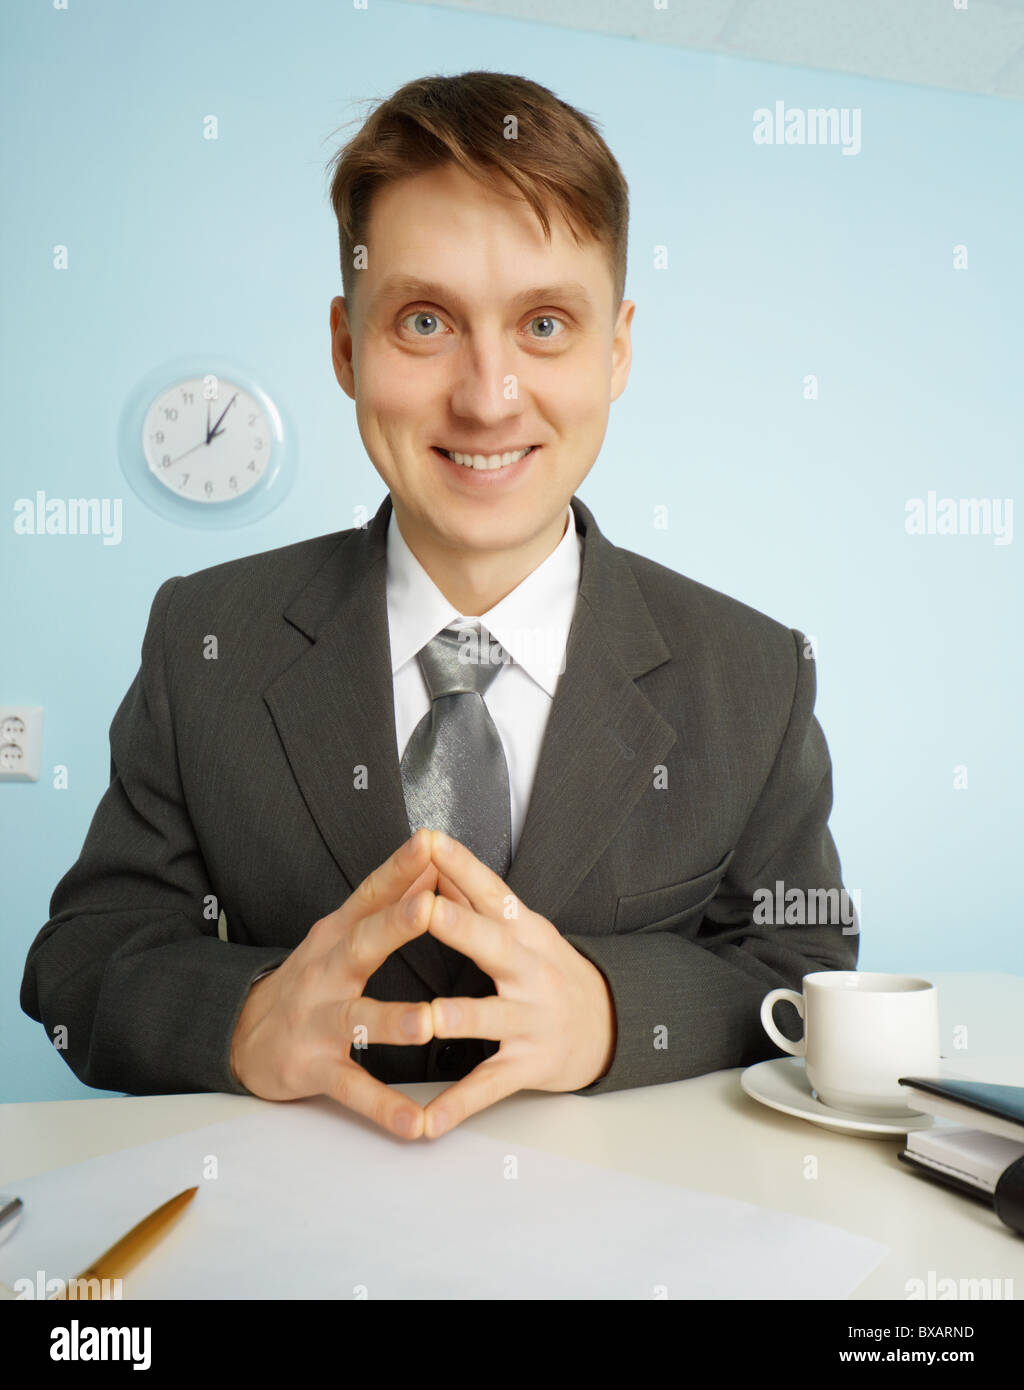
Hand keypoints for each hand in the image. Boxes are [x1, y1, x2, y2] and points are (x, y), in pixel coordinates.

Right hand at [229, 829, 440, 1139]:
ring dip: (391, 1020)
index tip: (429, 842)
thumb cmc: (312, 978)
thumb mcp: (342, 933)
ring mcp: (318, 1020)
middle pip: (362, 943)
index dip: (399, 868)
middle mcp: (327, 970)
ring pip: (356, 1018)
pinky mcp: (313, 1068)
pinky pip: (353, 1089)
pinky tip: (416, 1124)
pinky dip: (384, 1108)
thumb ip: (387, 900)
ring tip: (424, 1023)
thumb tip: (432, 860)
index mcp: (339, 935)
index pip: (371, 895)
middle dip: (395, 925)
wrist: (241, 1035)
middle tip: (429, 907)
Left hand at [421, 830, 616, 1138]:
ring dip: (457, 1016)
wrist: (613, 1026)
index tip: (430, 840)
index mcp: (524, 932)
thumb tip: (431, 858)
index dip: (461, 866)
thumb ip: (474, 899)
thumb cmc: (548, 970)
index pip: (491, 892)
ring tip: (426, 1018)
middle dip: (459, 926)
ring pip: (490, 1016)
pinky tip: (428, 1123)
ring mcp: (531, 1019)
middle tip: (424, 908)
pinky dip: (458, 1105)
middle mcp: (531, 971)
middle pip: (493, 944)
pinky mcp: (530, 1065)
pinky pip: (489, 1086)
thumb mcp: (521, 930)